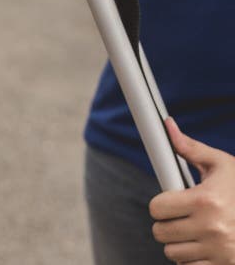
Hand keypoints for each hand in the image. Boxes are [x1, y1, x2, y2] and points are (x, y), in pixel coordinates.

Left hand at [150, 118, 234, 263]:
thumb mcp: (222, 165)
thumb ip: (191, 149)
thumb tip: (168, 127)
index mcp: (206, 200)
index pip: (157, 208)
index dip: (160, 204)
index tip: (168, 203)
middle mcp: (212, 227)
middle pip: (161, 232)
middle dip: (167, 224)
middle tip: (181, 217)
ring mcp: (219, 250)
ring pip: (172, 253)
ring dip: (179, 244)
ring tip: (194, 231)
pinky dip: (192, 260)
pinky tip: (203, 247)